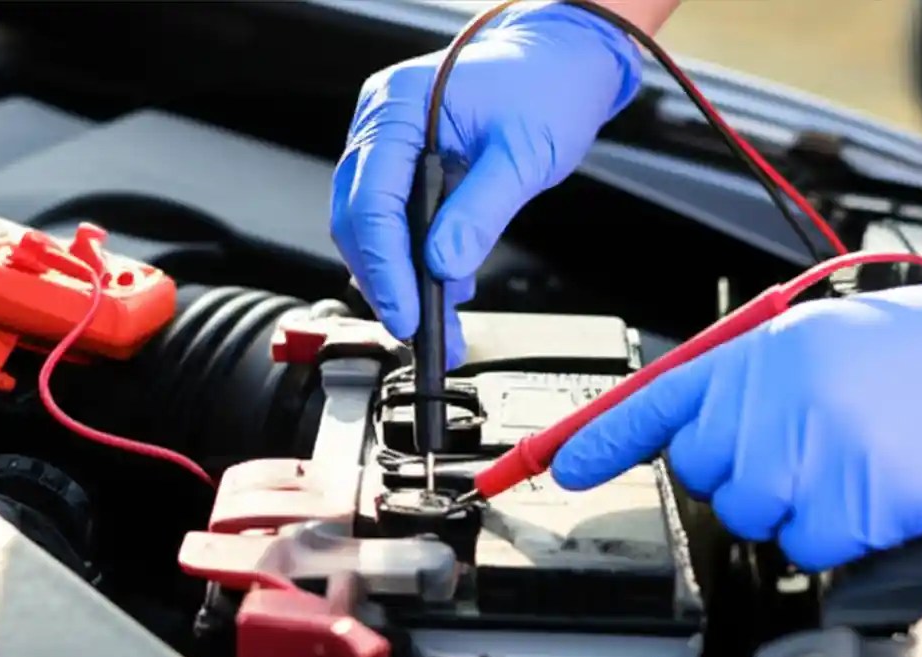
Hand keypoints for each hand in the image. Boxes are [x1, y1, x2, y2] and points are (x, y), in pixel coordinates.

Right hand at [330, 1, 642, 366]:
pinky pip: (393, 216)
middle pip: (358, 218)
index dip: (386, 267)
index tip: (409, 315)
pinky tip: (445, 281)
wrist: (563, 61)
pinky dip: (414, 255)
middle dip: (386, 280)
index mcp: (398, 106)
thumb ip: (481, 211)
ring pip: (370, 225)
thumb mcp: (524, 154)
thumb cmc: (547, 86)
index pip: (371, 201)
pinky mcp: (402, 160)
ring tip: (439, 318)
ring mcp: (386, 141)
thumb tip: (443, 266)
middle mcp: (379, 121)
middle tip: (418, 330)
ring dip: (399, 275)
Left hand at [551, 273, 921, 570]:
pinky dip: (834, 533)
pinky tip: (873, 488)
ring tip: (851, 457)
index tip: (559, 466)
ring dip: (792, 503)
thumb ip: (749, 383)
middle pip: (702, 472)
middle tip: (809, 443)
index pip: (654, 399)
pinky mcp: (854, 499)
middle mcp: (772, 396)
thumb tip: (693, 434)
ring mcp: (811, 448)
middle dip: (744, 471)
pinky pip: (804, 546)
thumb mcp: (820, 341)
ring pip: (750, 514)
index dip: (597, 438)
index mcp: (759, 351)